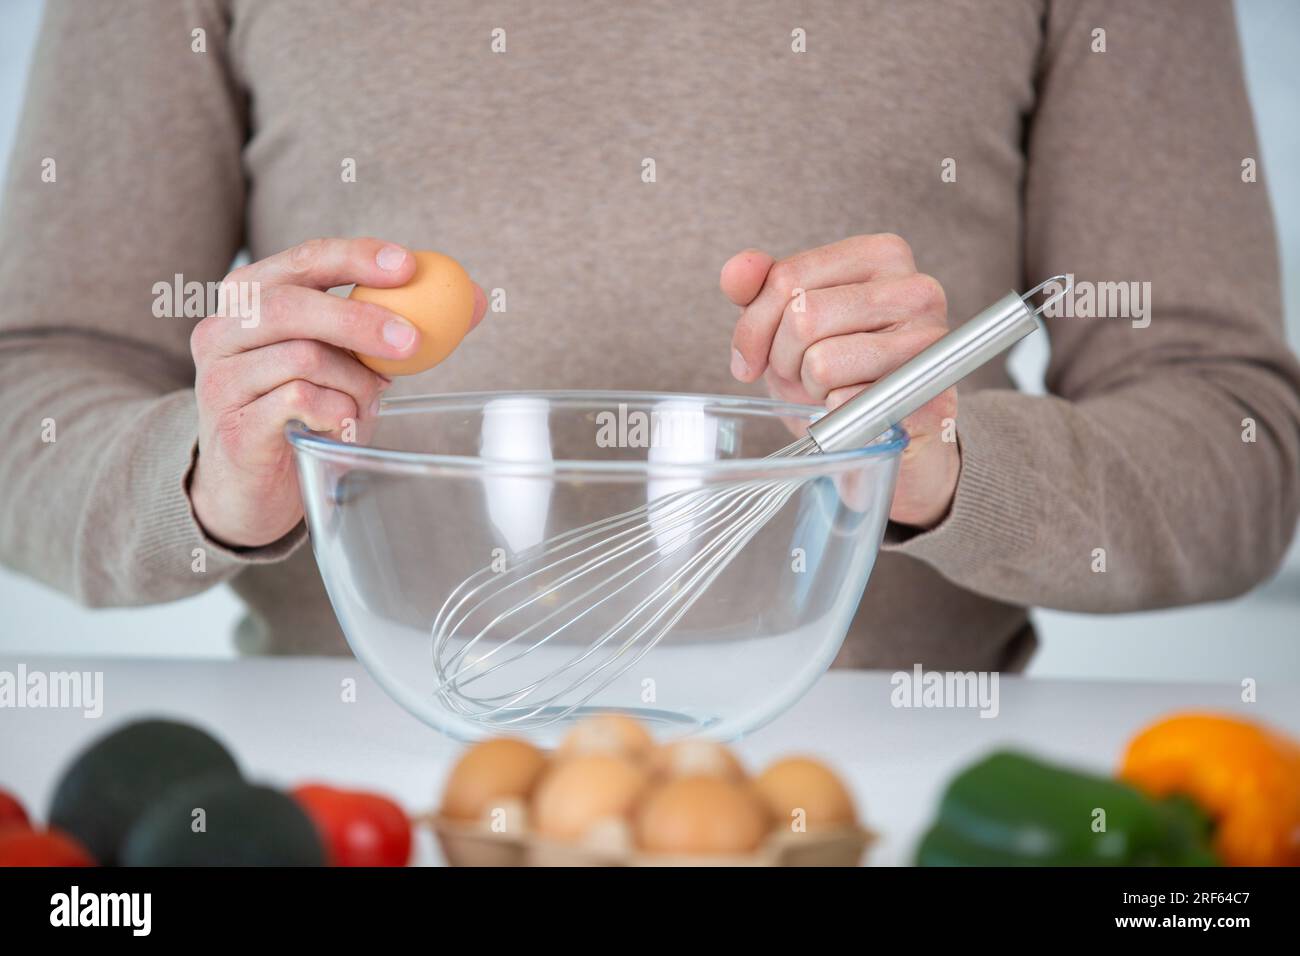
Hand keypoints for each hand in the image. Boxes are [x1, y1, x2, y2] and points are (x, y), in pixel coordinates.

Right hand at [189, 237, 486, 547]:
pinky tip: (340, 427)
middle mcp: (223, 329)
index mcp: (252, 298)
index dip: (355, 257)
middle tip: (412, 341)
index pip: (304, 259)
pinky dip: (336, 412)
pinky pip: (299, 403)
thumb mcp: (350, 361)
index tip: (408, 266)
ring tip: (365, 403)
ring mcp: (221, 378)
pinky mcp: (234, 425)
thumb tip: (475, 300)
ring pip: (303, 358)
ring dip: (354, 383)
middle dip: (360, 319)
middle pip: (293, 304)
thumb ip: (398, 326)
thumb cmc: (306, 411)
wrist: (255, 488)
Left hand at [721, 233, 957, 528]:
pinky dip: (834, 415)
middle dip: (783, 359)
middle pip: (802, 317)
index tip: (750, 357)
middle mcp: (916, 289)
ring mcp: (930, 343)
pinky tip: (851, 410)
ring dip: (811, 389)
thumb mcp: (787, 324)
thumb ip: (759, 289)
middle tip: (800, 375)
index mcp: (881, 255)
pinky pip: (847, 403)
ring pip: (821, 362)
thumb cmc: (840, 369)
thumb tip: (736, 271)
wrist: (890, 431)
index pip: (787, 277)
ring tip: (829, 389)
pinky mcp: (931, 395)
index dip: (753, 327)